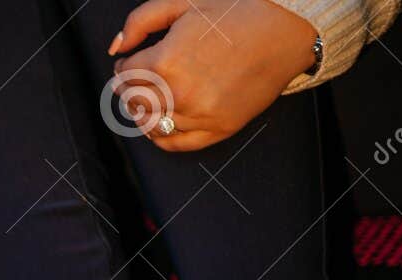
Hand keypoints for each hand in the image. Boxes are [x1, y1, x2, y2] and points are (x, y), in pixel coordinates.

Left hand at [109, 0, 318, 151]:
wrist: (285, 31)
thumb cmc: (236, 13)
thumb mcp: (184, 3)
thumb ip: (141, 21)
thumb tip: (115, 47)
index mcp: (166, 62)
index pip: (124, 75)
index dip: (123, 66)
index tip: (130, 62)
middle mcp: (179, 94)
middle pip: (133, 100)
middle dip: (129, 88)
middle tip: (135, 79)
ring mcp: (198, 115)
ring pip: (149, 124)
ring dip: (142, 111)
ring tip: (148, 97)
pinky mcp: (218, 128)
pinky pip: (174, 143)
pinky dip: (159, 135)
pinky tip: (160, 121)